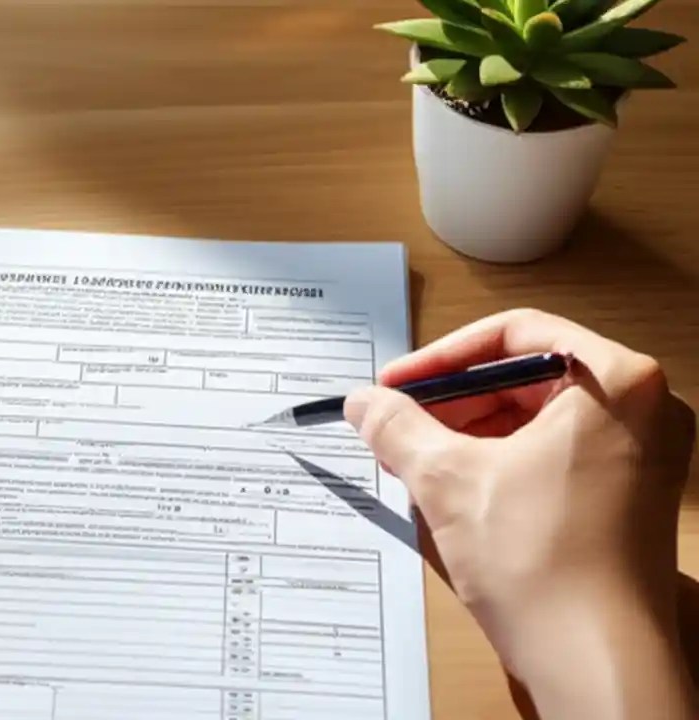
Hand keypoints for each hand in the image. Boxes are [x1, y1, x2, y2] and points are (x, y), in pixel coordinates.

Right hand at [345, 309, 696, 719]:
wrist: (595, 660)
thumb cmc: (542, 564)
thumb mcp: (446, 479)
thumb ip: (397, 427)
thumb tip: (363, 402)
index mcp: (616, 382)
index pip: (514, 334)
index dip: (443, 358)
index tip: (397, 384)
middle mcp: (645, 409)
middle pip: (527, 376)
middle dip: (454, 400)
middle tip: (398, 423)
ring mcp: (643, 455)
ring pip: (539, 418)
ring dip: (472, 432)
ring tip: (416, 460)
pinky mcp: (630, 496)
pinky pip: (556, 454)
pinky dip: (502, 461)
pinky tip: (455, 488)